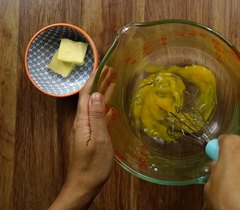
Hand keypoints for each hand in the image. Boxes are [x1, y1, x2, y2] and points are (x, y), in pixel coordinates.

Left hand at [49, 70, 113, 209]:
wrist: (84, 185)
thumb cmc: (93, 166)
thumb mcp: (99, 140)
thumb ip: (97, 117)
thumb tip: (96, 95)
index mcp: (82, 121)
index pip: (86, 95)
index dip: (94, 79)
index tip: (103, 66)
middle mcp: (81, 123)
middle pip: (90, 98)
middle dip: (100, 83)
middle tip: (112, 70)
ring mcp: (85, 130)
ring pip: (94, 106)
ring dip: (103, 94)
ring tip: (113, 82)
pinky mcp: (90, 136)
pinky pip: (97, 117)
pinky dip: (105, 108)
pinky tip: (111, 107)